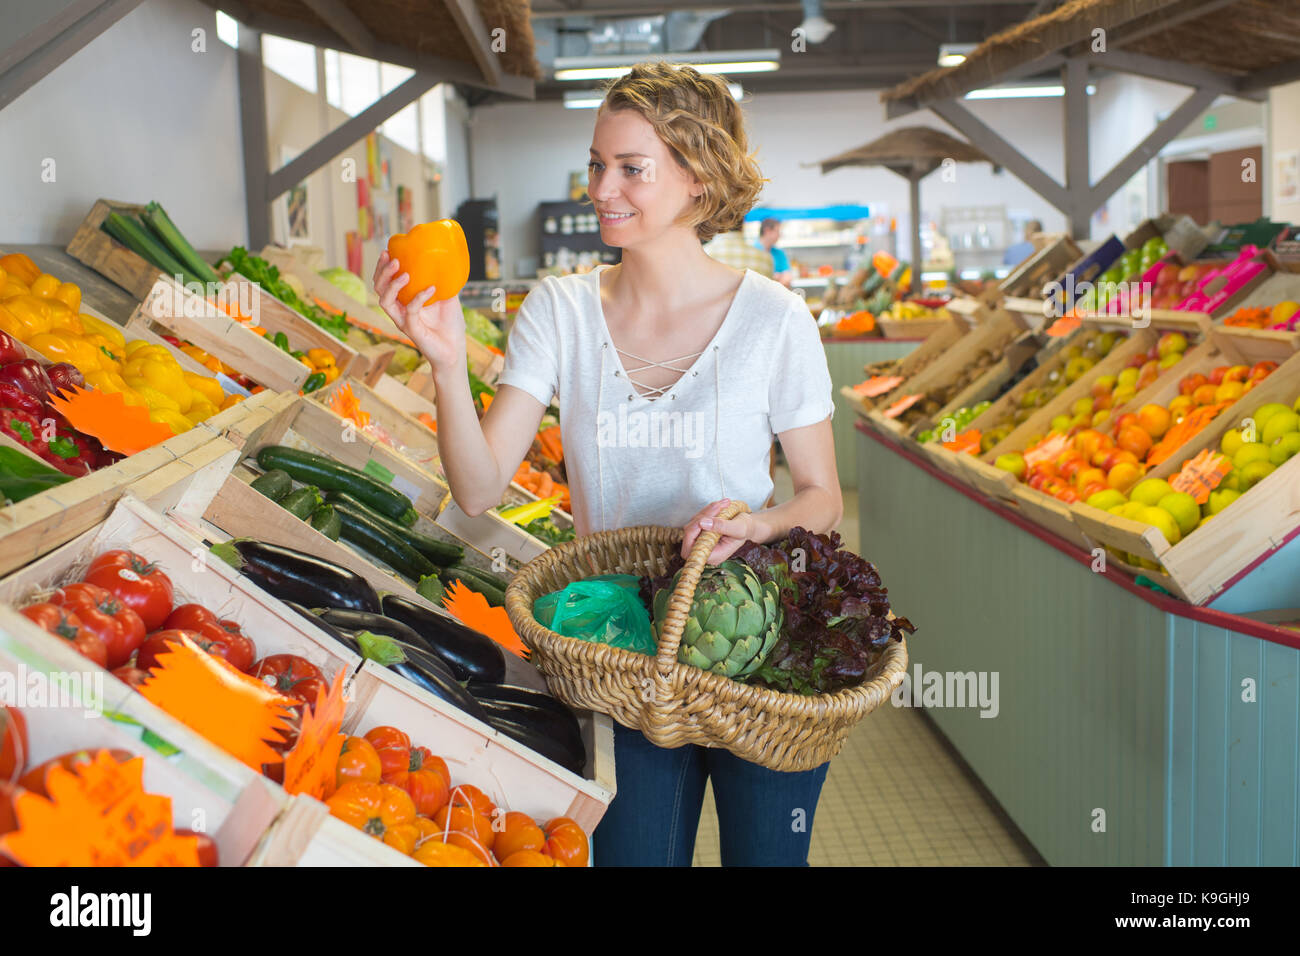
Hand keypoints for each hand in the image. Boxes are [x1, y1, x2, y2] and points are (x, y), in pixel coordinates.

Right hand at [373, 251, 466, 373]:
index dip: (382, 267)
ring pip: (384, 300)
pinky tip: (431, 289)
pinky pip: (409, 311)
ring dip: (392, 285)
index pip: (385, 281)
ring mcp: (403, 320)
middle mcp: (399, 310)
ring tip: (405, 274)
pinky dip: (419, 298)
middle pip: (379, 288)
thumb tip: (447, 258)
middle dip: (382, 272)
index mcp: (403, 300)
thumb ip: (443, 281)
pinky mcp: (411, 330)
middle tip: (392, 259)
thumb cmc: (450, 325)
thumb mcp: (448, 297)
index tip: (387, 250)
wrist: (456, 350)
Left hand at [681, 499, 759, 563]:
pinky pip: (697, 519)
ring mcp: (702, 540)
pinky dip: (707, 511)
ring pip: (693, 524)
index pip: (691, 550)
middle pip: (689, 535)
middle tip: (717, 507)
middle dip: (701, 518)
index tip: (702, 521)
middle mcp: (706, 550)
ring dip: (706, 512)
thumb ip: (721, 526)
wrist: (747, 525)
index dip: (691, 536)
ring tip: (722, 504)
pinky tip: (718, 506)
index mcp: (714, 556)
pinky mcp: (701, 530)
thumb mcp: (738, 528)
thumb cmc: (745, 529)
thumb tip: (702, 523)